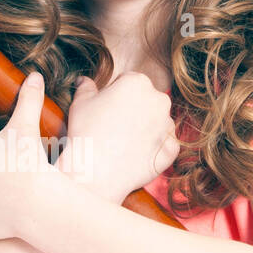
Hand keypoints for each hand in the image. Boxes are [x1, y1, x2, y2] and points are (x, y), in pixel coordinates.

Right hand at [59, 71, 180, 202]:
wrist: (95, 173)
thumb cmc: (86, 133)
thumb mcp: (80, 103)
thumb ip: (86, 87)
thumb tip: (83, 80)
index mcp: (138, 82)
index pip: (128, 83)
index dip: (114, 96)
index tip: (105, 112)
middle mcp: (159, 99)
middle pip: (146, 101)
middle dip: (134, 111)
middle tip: (113, 128)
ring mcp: (168, 125)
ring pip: (157, 123)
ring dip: (145, 129)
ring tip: (123, 144)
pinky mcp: (172, 148)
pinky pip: (163, 145)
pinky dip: (152, 150)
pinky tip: (134, 156)